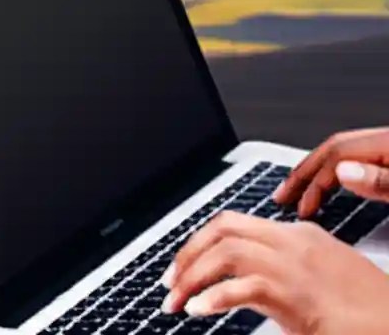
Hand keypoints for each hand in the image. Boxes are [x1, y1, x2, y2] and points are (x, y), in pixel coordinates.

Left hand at [162, 211, 388, 333]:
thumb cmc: (367, 313)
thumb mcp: (321, 280)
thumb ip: (284, 272)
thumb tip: (244, 284)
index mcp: (300, 235)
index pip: (234, 224)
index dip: (200, 243)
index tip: (183, 267)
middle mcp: (294, 242)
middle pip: (222, 230)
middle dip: (188, 255)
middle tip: (170, 284)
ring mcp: (294, 266)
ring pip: (224, 253)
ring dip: (192, 278)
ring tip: (176, 303)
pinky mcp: (295, 294)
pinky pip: (241, 288)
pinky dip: (213, 298)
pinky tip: (198, 310)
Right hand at [274, 128, 388, 217]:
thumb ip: (381, 180)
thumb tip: (342, 171)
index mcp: (386, 143)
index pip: (336, 156)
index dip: (313, 183)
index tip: (302, 209)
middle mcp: (384, 140)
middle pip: (334, 147)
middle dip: (303, 171)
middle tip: (282, 194)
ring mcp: (387, 146)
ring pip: (345, 150)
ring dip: (318, 169)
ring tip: (300, 188)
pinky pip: (359, 157)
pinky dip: (338, 170)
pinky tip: (337, 182)